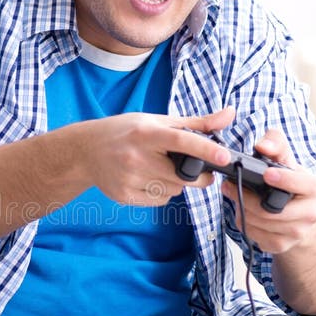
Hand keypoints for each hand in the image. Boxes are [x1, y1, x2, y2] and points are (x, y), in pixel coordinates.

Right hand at [87, 107, 235, 205]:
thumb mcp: (157, 121)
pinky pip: (161, 200)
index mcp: (146, 133)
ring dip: (175, 182)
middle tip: (193, 167)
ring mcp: (129, 179)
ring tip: (157, 168)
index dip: (205, 150)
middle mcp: (136, 157)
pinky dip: (162, 192)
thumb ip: (196, 123)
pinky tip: (147, 179)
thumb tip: (229, 114)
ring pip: (174, 190)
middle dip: (197, 174)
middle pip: (183, 176)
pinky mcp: (125, 196)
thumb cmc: (126, 132)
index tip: (224, 156)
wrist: (86, 151)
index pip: (181, 141)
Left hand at [220, 128, 315, 253]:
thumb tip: (262, 146)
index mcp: (314, 188)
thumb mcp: (286, 160)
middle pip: (270, 210)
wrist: (301, 219)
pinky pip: (253, 235)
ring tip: (235, 197)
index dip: (284, 180)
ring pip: (258, 223)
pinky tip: (244, 212)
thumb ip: (275, 144)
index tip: (267, 174)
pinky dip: (243, 223)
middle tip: (228, 185)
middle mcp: (310, 213)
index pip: (301, 184)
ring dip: (240, 209)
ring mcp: (296, 233)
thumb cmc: (290, 184)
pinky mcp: (281, 246)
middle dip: (245, 197)